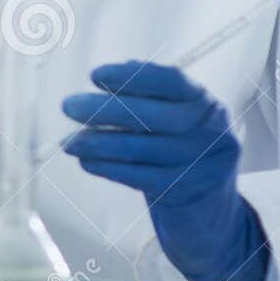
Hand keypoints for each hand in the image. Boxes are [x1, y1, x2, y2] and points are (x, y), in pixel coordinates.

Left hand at [62, 60, 270, 280]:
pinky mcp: (185, 192)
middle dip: (106, 110)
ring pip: (141, 149)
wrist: (208, 210)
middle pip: (153, 116)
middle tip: (69, 106)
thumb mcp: (174, 119)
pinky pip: (138, 176)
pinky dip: (107, 167)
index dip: (132, 77)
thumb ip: (151, 95)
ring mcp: (202, 164)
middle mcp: (211, 130)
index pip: (171, 81)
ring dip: (97, 143)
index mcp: (205, 103)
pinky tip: (86, 161)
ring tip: (68, 140)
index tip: (94, 76)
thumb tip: (119, 71)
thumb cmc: (178, 151)